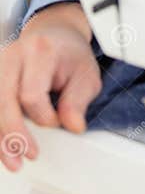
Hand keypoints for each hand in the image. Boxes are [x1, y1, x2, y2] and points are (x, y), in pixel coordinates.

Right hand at [0, 4, 101, 171]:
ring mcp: (0, 63)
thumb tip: (73, 126)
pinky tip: (3, 145)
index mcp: (39, 51)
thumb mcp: (86, 74)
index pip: (31, 95)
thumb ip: (79, 100)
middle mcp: (13, 55)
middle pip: (3, 101)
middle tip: (29, 154)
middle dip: (14, 134)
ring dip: (1, 136)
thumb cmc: (70, 54)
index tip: (59, 122)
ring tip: (12, 160)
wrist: (56, 33)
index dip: (45, 117)